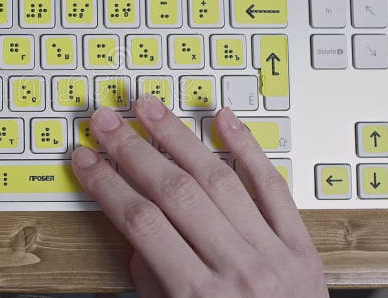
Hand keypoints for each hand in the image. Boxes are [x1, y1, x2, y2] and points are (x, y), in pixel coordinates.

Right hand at [70, 96, 327, 297]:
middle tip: (106, 120)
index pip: (140, 222)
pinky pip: (273, 187)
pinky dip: (249, 148)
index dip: (106, 183)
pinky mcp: (301, 246)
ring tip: (150, 108)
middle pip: (174, 192)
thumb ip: (153, 279)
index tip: (85, 159)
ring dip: (178, 137)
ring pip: (218, 178)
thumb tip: (135, 228)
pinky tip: (224, 120)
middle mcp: (236, 270)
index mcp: (197, 297)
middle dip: (132, 150)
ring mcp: (273, 254)